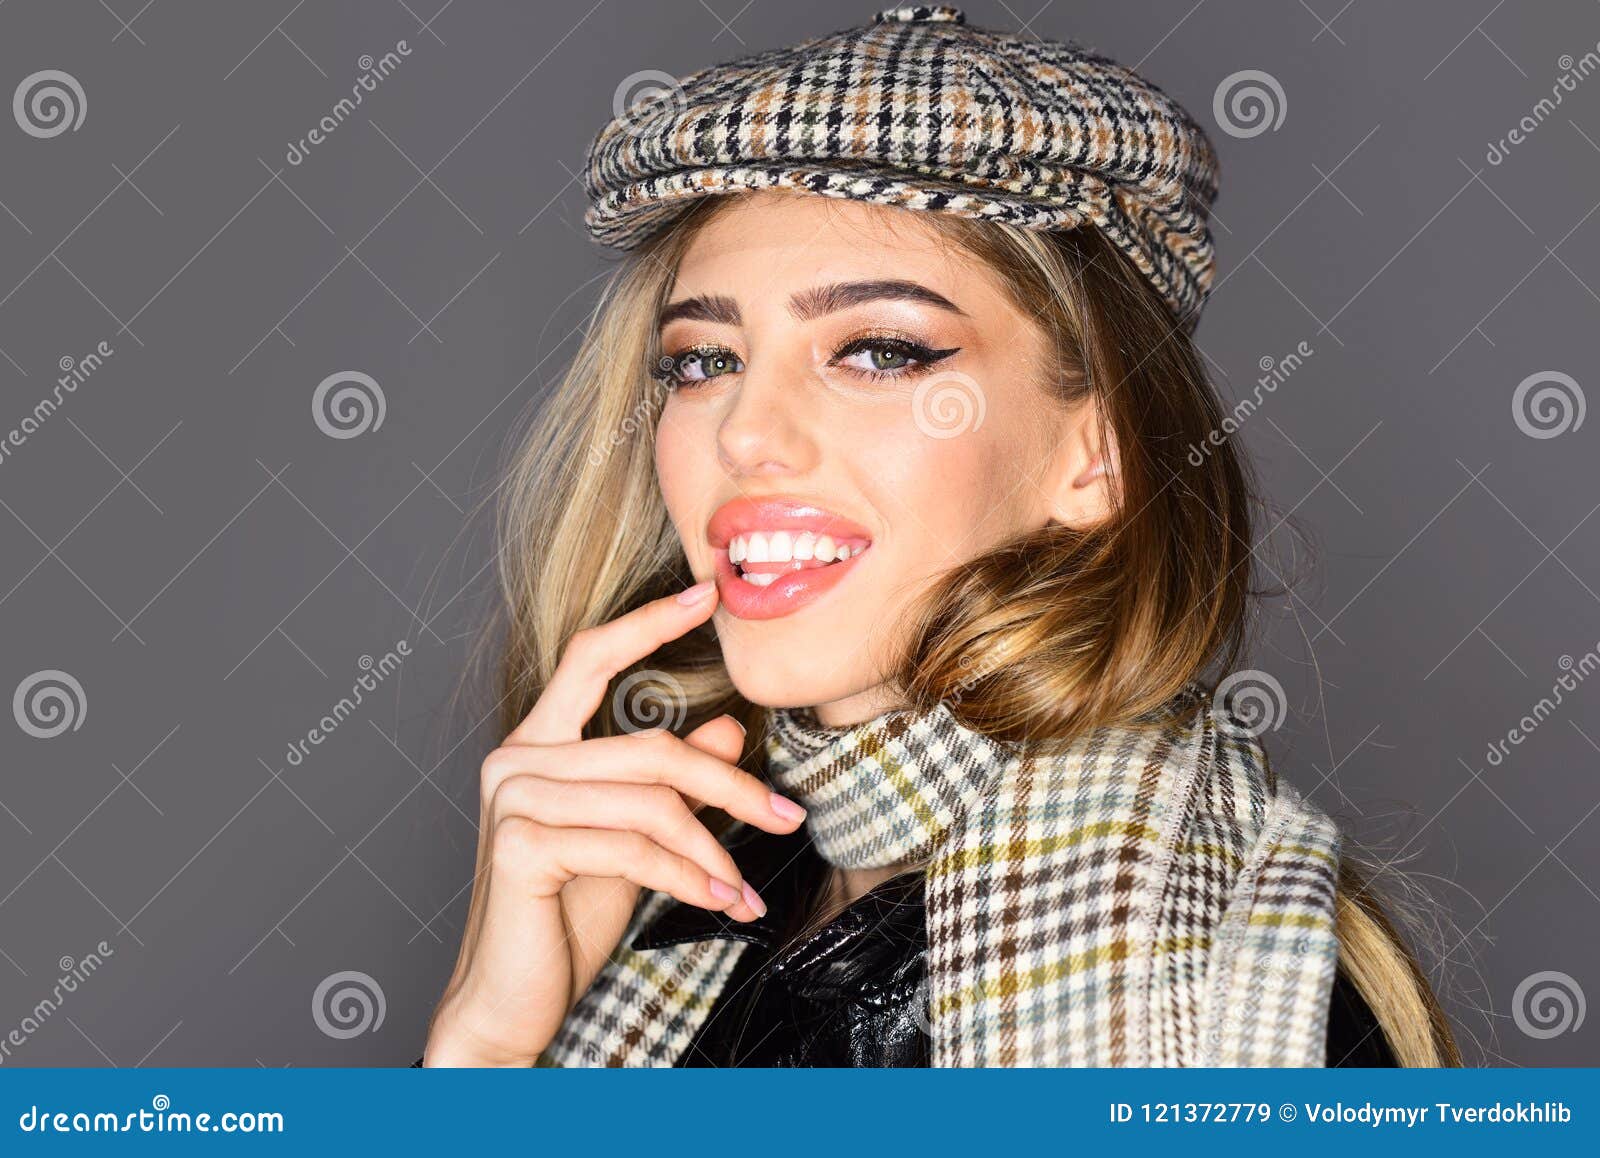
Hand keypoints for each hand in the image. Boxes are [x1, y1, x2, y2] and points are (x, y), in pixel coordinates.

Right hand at [421, 579, 805, 1065]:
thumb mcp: (633, 839)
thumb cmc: (565, 918)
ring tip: (745, 888)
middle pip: (650, 746)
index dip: (649, 622)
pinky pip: (630, 849)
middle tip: (785, 817)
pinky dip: (686, 877)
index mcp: (538, 745)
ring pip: (649, 801)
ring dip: (713, 849)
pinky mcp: (519, 845)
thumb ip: (668, 780)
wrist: (512, 1001)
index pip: (591, 658)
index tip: (707, 594)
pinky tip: (716, 901)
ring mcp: (513, 799)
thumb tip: (728, 724)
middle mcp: (516, 759)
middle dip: (729, 784)